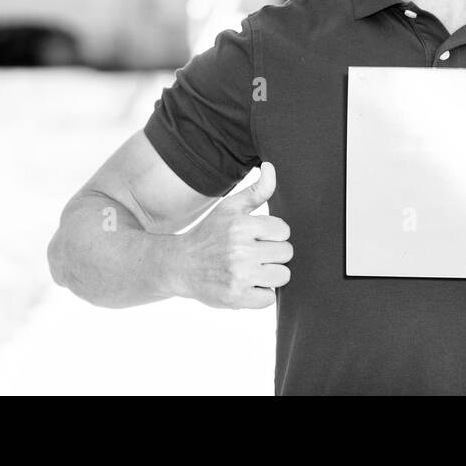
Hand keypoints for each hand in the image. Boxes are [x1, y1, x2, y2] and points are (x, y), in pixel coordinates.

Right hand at [162, 162, 291, 308]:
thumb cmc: (209, 234)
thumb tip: (271, 167)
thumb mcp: (230, 208)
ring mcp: (238, 275)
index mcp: (240, 225)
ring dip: (271, 274)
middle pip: (286, 253)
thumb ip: (256, 190)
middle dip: (274, 253)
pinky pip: (269, 297)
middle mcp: (240, 250)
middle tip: (256, 254)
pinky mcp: (236, 298)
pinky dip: (261, 293)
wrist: (180, 265)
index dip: (274, 234)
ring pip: (282, 275)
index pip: (284, 230)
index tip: (260, 237)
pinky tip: (248, 285)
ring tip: (254, 269)